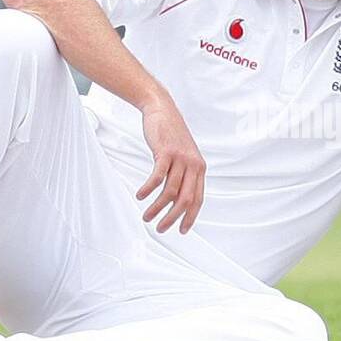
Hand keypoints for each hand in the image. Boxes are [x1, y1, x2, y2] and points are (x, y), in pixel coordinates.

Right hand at [136, 95, 205, 233]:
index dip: (190, 217)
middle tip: (160, 228)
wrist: (162, 110)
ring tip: (147, 216)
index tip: (182, 230)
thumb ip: (182, 176)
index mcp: (199, 169)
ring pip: (170, 191)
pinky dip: (148, 190)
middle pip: (185, 200)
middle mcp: (193, 165)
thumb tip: (176, 200)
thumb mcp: (182, 156)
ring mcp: (181, 158)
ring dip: (157, 207)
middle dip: (173, 218)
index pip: (198, 199)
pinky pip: (158, 177)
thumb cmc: (171, 136)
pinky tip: (140, 196)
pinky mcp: (166, 152)